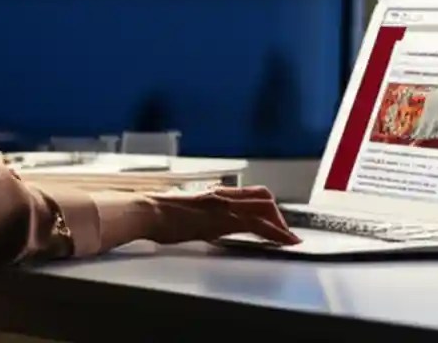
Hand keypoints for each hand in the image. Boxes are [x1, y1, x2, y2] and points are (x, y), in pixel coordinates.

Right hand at [143, 186, 300, 245]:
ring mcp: (225, 206)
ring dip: (280, 226)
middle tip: (284, 234)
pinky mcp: (223, 219)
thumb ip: (204, 216)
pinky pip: (256, 225)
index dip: (269, 208)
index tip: (276, 221)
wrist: (148, 212)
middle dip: (278, 217)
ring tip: (289, 239)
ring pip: (265, 210)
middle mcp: (224, 196)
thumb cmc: (160, 215)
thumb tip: (211, 224)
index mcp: (217, 194)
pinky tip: (282, 242)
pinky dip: (274, 233)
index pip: (253, 194)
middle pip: (264, 199)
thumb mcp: (189, 213)